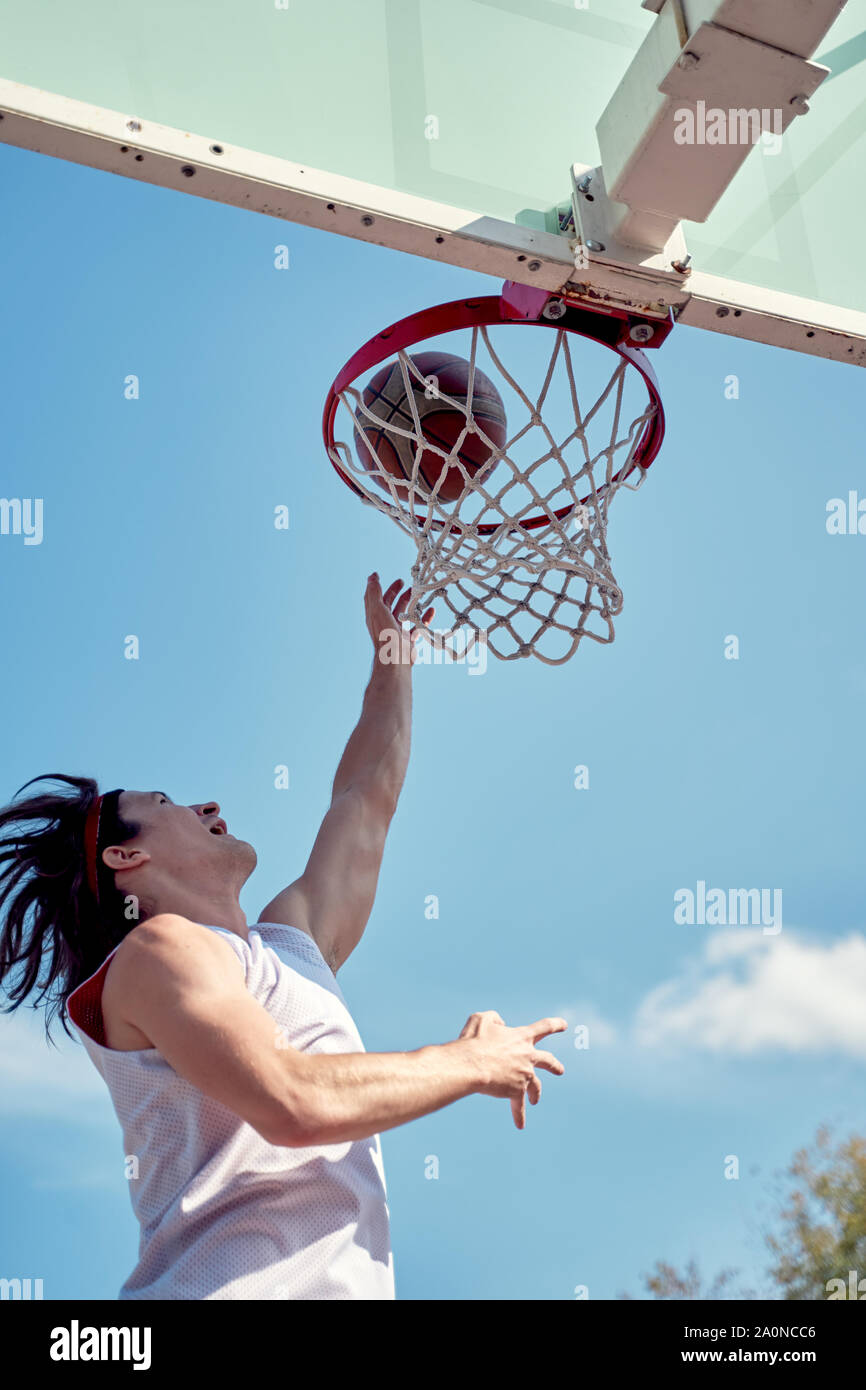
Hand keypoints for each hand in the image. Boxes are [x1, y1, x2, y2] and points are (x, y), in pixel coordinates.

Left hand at [364, 573, 433, 666]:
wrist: (396, 658)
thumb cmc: (386, 634)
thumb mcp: (377, 609)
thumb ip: (374, 592)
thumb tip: (372, 576)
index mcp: (375, 615)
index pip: (377, 597)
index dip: (381, 586)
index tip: (389, 577)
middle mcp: (385, 623)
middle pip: (391, 604)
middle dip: (398, 593)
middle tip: (407, 583)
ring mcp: (397, 631)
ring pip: (405, 614)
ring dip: (412, 604)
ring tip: (420, 595)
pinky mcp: (409, 640)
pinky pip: (418, 626)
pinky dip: (425, 618)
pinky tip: (432, 610)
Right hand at [457, 1010, 567, 1129]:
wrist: (472, 1065)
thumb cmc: (474, 1041)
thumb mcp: (481, 1019)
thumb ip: (493, 1018)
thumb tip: (501, 1024)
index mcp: (522, 1037)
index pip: (543, 1028)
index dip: (554, 1025)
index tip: (564, 1024)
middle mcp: (528, 1056)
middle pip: (547, 1061)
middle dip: (554, 1066)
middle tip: (560, 1070)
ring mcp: (524, 1075)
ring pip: (536, 1086)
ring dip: (536, 1093)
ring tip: (536, 1100)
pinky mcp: (516, 1091)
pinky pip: (519, 1106)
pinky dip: (519, 1115)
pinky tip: (520, 1125)